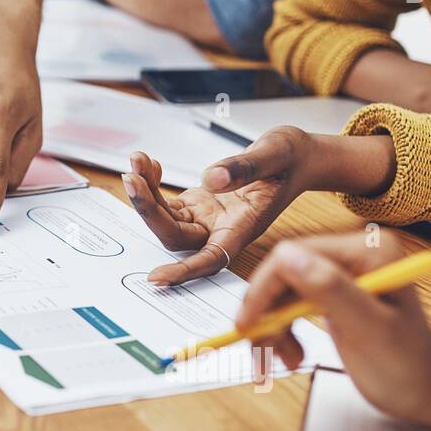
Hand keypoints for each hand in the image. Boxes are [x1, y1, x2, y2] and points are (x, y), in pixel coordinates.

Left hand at [121, 127, 317, 284]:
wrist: (298, 156)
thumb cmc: (293, 159)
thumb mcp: (276, 153)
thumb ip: (245, 167)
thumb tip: (211, 179)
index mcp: (244, 227)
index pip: (211, 258)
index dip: (184, 271)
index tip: (157, 277)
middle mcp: (222, 229)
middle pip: (176, 236)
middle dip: (148, 210)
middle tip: (131, 177)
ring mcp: (208, 218)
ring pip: (166, 219)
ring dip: (145, 193)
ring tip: (137, 161)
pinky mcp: (199, 204)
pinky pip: (167, 203)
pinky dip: (153, 184)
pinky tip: (150, 164)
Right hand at [238, 234, 430, 422]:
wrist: (429, 393)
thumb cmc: (410, 366)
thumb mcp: (370, 329)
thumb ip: (331, 290)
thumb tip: (287, 256)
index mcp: (367, 252)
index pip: (294, 256)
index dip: (264, 290)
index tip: (248, 326)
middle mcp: (352, 255)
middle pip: (283, 274)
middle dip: (267, 314)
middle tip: (258, 350)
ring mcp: (342, 275)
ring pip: (281, 293)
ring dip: (273, 329)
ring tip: (285, 360)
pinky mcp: (332, 295)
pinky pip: (290, 306)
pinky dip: (283, 332)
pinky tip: (292, 355)